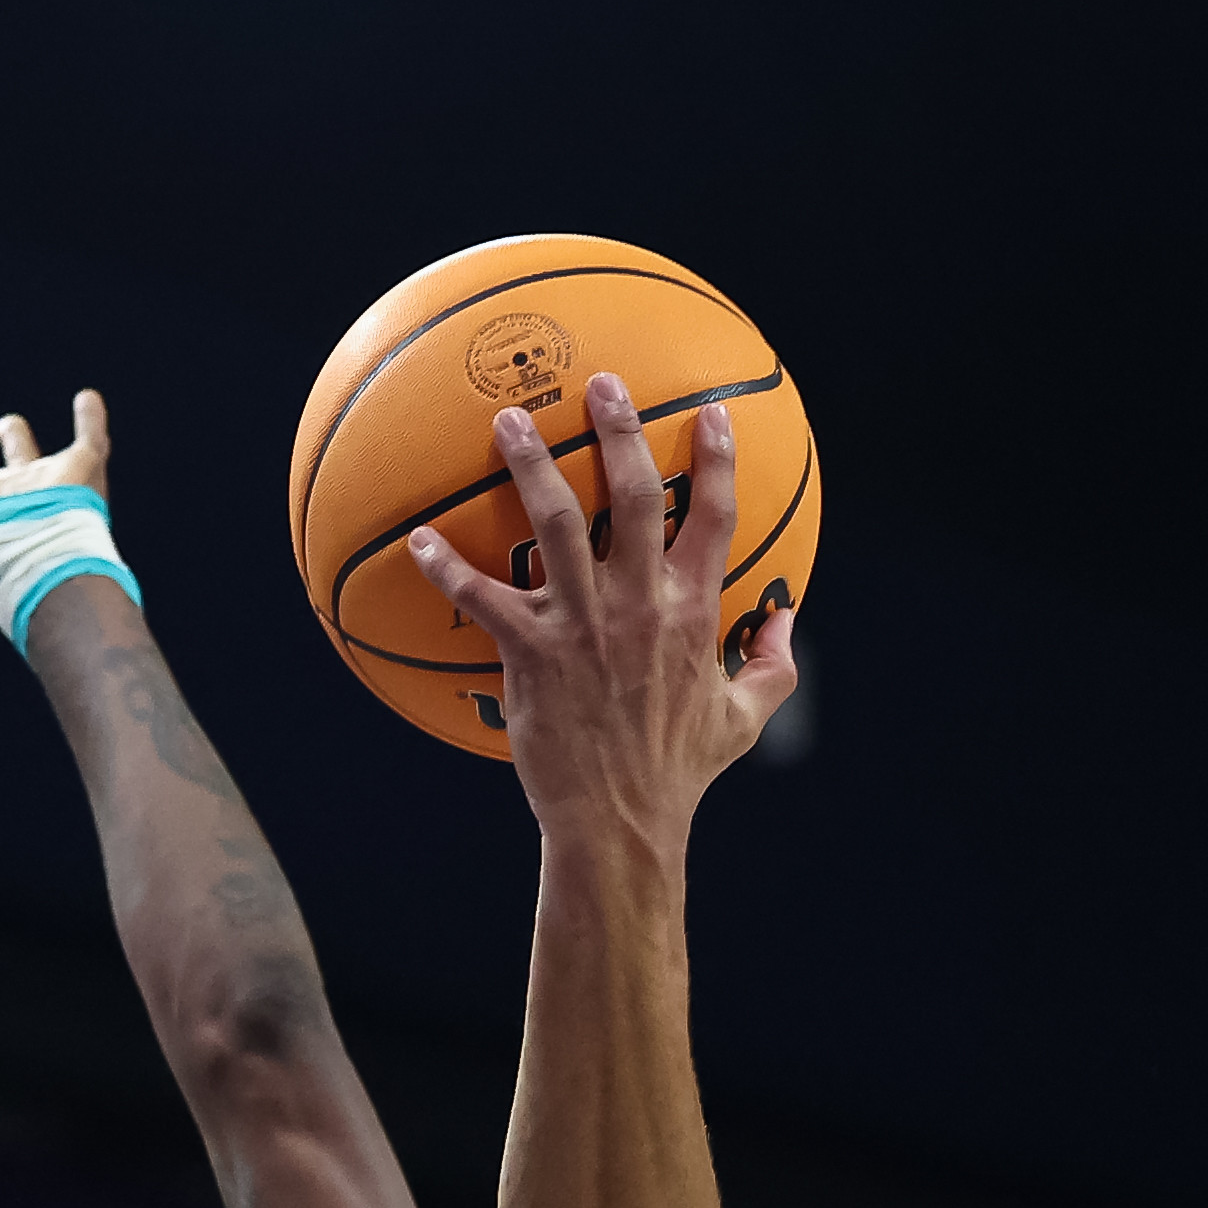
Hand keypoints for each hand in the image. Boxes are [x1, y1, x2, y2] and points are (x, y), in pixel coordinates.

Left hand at [406, 378, 799, 841]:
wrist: (622, 823)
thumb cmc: (678, 771)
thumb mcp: (743, 716)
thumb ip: (772, 663)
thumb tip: (787, 620)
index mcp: (694, 610)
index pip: (715, 515)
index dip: (717, 457)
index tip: (710, 412)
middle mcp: (640, 603)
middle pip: (632, 493)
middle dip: (618, 429)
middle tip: (601, 383)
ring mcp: (583, 623)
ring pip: (554, 522)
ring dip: (530, 464)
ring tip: (510, 422)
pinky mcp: (531, 652)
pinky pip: (482, 596)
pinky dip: (445, 568)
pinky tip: (419, 543)